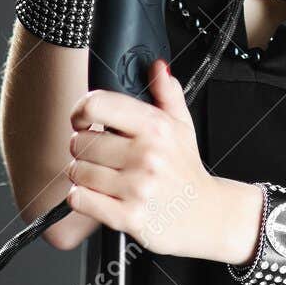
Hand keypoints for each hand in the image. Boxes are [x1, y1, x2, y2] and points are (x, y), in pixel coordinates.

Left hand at [65, 60, 261, 263]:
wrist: (208, 215)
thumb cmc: (187, 172)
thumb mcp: (182, 127)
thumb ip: (167, 94)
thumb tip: (157, 67)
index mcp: (156, 127)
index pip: (98, 105)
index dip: (81, 112)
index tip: (83, 121)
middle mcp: (146, 155)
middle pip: (80, 142)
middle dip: (83, 149)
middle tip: (99, 155)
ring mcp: (137, 187)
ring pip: (77, 171)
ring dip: (83, 175)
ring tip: (104, 177)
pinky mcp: (129, 217)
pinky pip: (80, 200)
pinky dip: (82, 198)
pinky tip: (99, 195)